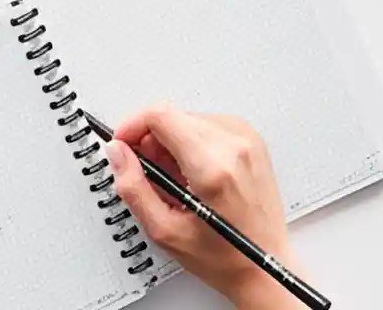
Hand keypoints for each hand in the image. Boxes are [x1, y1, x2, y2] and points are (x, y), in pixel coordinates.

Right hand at [105, 107, 305, 309]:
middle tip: (150, 171)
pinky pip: (208, 125)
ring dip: (172, 142)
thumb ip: (134, 188)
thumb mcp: (165, 231)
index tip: (124, 143)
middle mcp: (234, 147)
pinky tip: (193, 172)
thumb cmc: (225, 257)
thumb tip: (118, 155)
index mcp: (213, 168)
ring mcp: (247, 141)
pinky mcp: (253, 142)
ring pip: (188, 119)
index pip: (160, 116)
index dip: (132, 125)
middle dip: (151, 139)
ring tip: (175, 178)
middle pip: (173, 115)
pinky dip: (192, 143)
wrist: (265, 267)